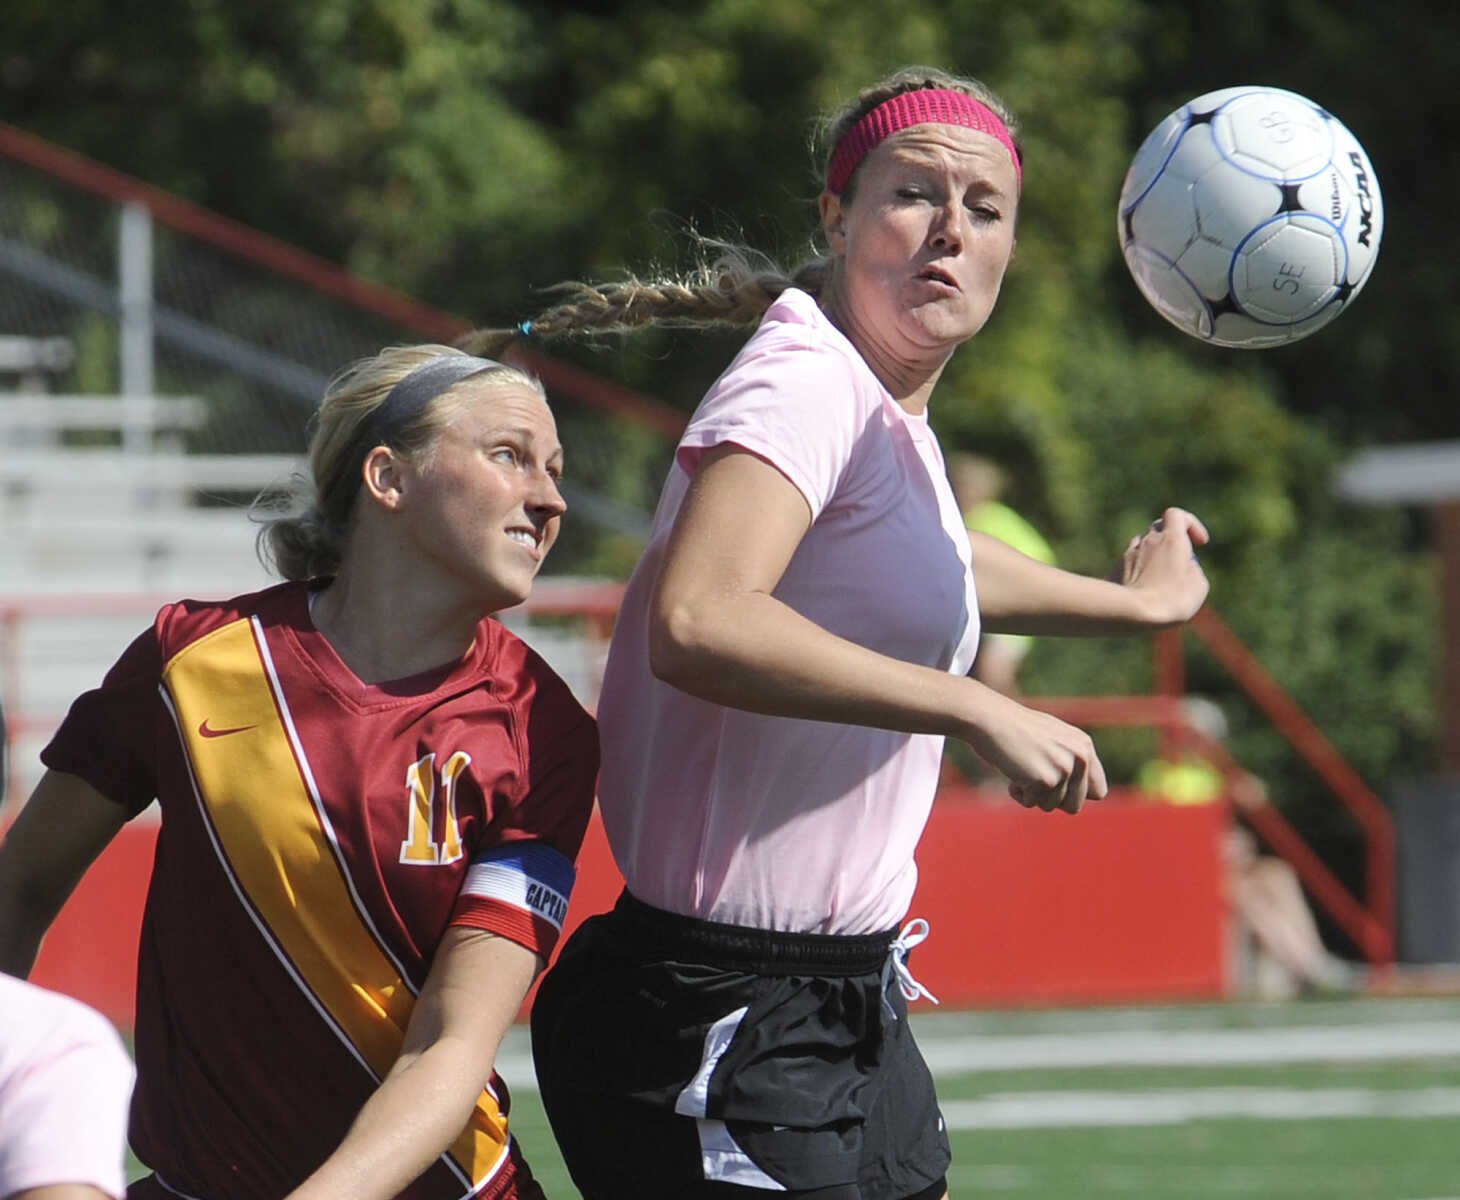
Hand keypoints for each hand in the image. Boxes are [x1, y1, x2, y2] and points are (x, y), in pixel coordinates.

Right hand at [962, 686, 1107, 814]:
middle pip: (1075, 805)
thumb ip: (1070, 760)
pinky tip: (1011, 772)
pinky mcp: (1045, 780)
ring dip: (1032, 795)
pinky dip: (1018, 793)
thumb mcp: (1052, 739)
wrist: (989, 718)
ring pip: (1051, 806)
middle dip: (1052, 800)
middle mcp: (1080, 757)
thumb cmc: (1014, 727)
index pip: (1098, 791)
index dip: (1076, 795)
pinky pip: (1031, 803)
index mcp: (1084, 746)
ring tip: (1020, 770)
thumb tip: (1082, 795)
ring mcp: (1064, 769)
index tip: (1056, 788)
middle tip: (1034, 781)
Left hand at [1117, 506, 1209, 625]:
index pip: (1176, 515)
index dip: (1191, 524)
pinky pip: (1130, 563)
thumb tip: (1185, 568)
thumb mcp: (1198, 586)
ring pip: (1142, 545)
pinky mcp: (1116, 569)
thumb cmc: (1171, 599)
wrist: (1134, 614)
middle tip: (1181, 563)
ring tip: (1161, 580)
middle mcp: (1147, 541)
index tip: (1200, 543)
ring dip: (1154, 556)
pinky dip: (1139, 571)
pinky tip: (1144, 591)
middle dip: (1172, 541)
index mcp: (1171, 539)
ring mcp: (1128, 554)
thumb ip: (1193, 569)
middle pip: (1159, 529)